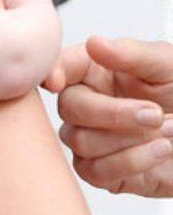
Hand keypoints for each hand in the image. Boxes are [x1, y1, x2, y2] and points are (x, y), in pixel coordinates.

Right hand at [51, 36, 172, 195]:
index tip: (56, 81)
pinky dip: (133, 161)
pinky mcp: (102, 171)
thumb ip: (130, 54)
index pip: (60, 67)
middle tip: (155, 113)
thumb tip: (94, 43)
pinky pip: (96, 171)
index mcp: (94, 71)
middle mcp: (86, 103)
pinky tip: (160, 151)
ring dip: (131, 139)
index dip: (52, 73)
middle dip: (113, 113)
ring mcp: (90, 138)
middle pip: (68, 108)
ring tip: (167, 131)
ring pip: (81, 141)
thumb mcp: (166, 66)